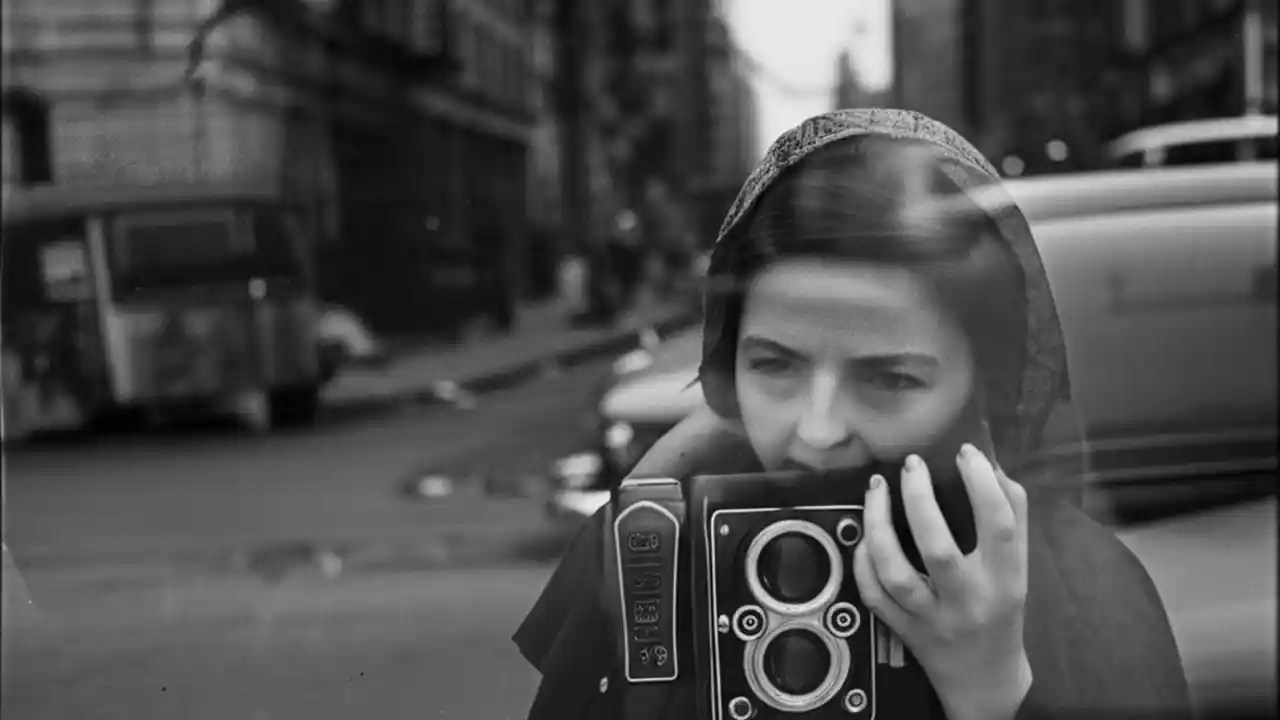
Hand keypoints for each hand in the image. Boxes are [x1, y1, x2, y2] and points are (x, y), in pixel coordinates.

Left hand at [852, 445, 1031, 719]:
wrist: (985, 679)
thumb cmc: (1002, 609)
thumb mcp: (1018, 567)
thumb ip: (1012, 514)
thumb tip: (989, 462)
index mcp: (1006, 580)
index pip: (999, 525)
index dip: (981, 483)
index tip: (966, 453)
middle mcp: (968, 600)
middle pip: (938, 547)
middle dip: (919, 499)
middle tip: (911, 464)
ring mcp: (931, 618)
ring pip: (895, 571)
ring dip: (878, 525)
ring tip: (876, 487)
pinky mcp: (902, 630)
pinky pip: (874, 594)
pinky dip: (863, 561)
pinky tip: (864, 534)